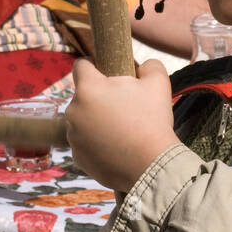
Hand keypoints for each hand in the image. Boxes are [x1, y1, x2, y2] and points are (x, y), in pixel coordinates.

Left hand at [65, 58, 179, 191]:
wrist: (151, 166)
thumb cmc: (153, 121)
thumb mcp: (158, 83)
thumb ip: (149, 66)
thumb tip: (143, 67)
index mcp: (88, 88)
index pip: (81, 65)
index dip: (95, 65)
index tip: (109, 73)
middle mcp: (73, 110)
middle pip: (84, 95)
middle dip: (100, 98)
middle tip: (124, 107)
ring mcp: (73, 136)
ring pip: (83, 120)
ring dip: (96, 121)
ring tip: (121, 131)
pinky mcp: (77, 157)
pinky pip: (85, 143)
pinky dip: (96, 143)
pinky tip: (115, 148)